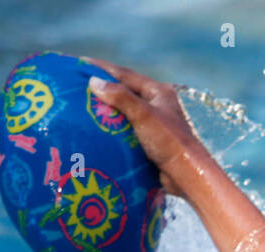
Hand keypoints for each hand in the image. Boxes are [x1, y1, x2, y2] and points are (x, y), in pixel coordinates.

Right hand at [85, 58, 205, 195]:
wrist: (187, 176)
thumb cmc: (169, 141)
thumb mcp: (143, 115)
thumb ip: (120, 97)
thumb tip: (94, 82)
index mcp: (159, 92)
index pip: (125, 75)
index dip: (102, 69)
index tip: (80, 64)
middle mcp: (157, 106)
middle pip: (125, 93)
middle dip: (103, 90)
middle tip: (77, 88)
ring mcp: (154, 125)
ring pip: (125, 113)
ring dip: (106, 112)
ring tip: (82, 110)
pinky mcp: (151, 143)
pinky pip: (127, 132)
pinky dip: (113, 130)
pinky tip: (97, 132)